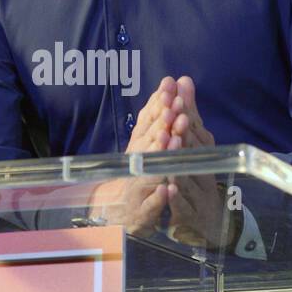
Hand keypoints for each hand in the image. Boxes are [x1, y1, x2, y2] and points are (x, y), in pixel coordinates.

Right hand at [87, 76, 188, 234]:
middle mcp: (136, 163)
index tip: (170, 88)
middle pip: (148, 142)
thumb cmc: (137, 172)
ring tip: (172, 139)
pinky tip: (167, 189)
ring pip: (149, 170)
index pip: (149, 122)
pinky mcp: (142, 211)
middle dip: (161, 125)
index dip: (159, 105)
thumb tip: (173, 80)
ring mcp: (138, 187)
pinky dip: (158, 197)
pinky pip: (150, 205)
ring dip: (159, 155)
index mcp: (140, 146)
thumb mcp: (148, 141)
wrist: (118, 212)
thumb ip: (160, 112)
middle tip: (173, 110)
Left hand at [165, 76, 239, 250]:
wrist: (210, 223)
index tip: (177, 95)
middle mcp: (203, 171)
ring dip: (180, 161)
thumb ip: (189, 113)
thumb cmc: (198, 175)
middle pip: (195, 152)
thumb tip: (183, 79)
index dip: (186, 113)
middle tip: (178, 117)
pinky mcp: (190, 216)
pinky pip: (183, 206)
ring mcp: (198, 194)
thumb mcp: (195, 144)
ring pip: (189, 176)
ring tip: (172, 145)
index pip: (195, 131)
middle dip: (185, 133)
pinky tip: (168, 188)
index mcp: (204, 152)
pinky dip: (176, 197)